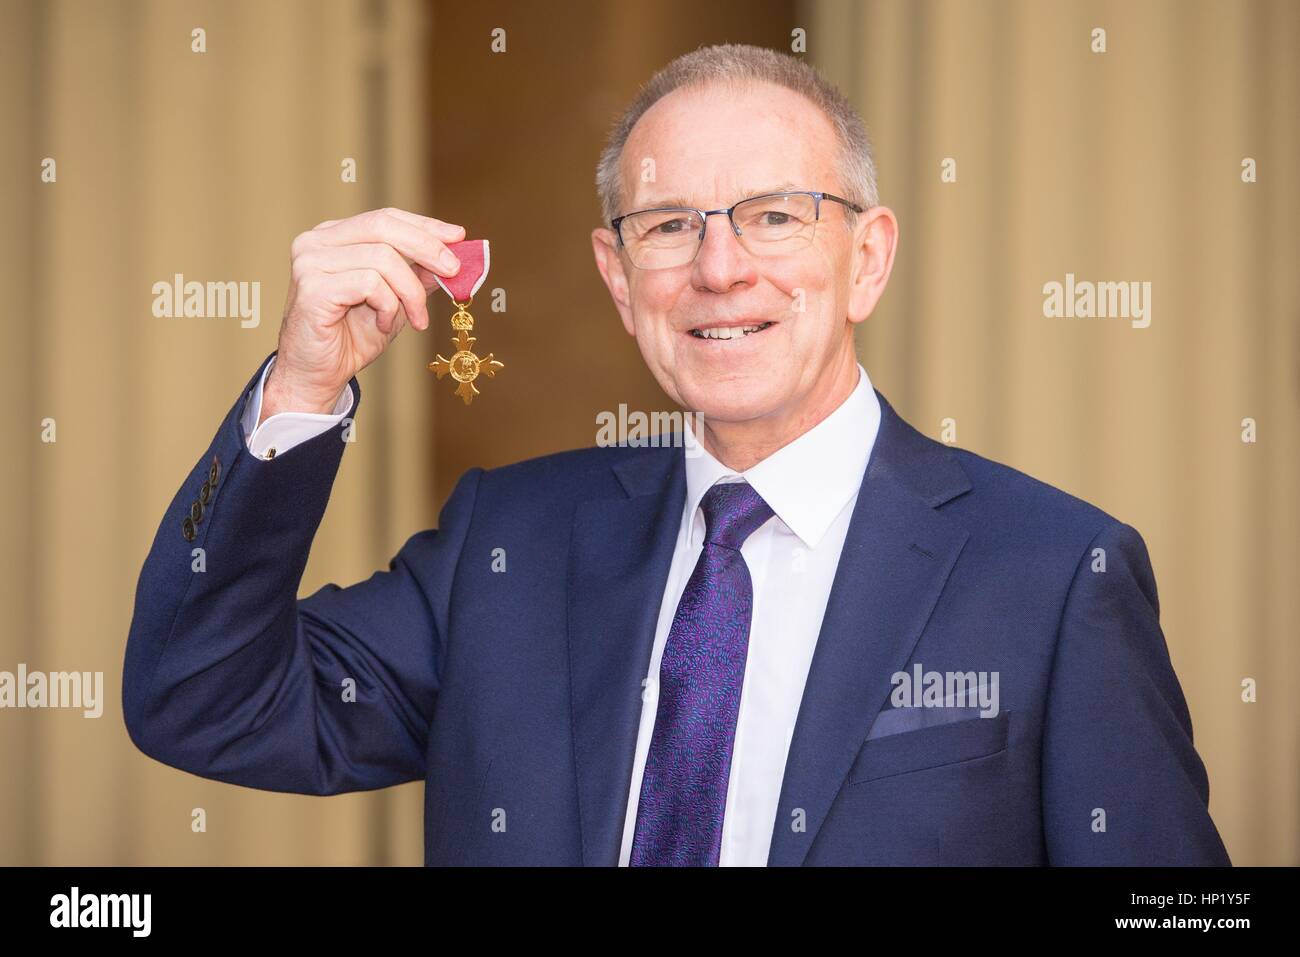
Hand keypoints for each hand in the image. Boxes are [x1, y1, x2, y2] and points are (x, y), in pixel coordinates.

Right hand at [261, 208, 464, 421]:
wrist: (318, 377)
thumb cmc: (350, 339)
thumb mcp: (395, 301)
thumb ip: (416, 276)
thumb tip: (452, 258)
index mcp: (333, 237)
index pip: (385, 218)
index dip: (424, 226)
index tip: (457, 237)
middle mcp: (316, 242)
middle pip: (383, 227)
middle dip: (426, 247)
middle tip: (452, 271)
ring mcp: (310, 262)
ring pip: (382, 258)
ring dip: (410, 292)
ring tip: (414, 318)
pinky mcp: (312, 287)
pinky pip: (369, 283)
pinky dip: (387, 305)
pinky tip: (382, 323)